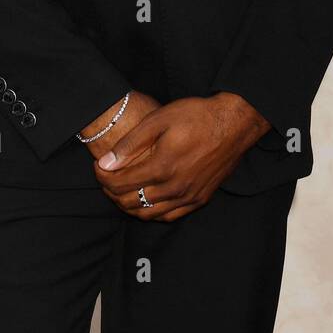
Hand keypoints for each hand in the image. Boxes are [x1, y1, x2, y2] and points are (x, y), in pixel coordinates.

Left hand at [93, 92, 271, 221]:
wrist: (234, 123)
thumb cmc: (197, 116)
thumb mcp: (159, 119)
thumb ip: (131, 144)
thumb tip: (106, 163)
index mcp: (162, 168)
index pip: (120, 184)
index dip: (102, 178)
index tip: (98, 167)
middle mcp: (175, 188)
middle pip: (131, 203)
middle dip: (112, 193)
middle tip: (107, 178)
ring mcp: (189, 197)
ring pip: (149, 214)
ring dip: (130, 205)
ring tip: (122, 190)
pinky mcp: (200, 199)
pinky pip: (169, 216)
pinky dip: (152, 212)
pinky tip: (147, 199)